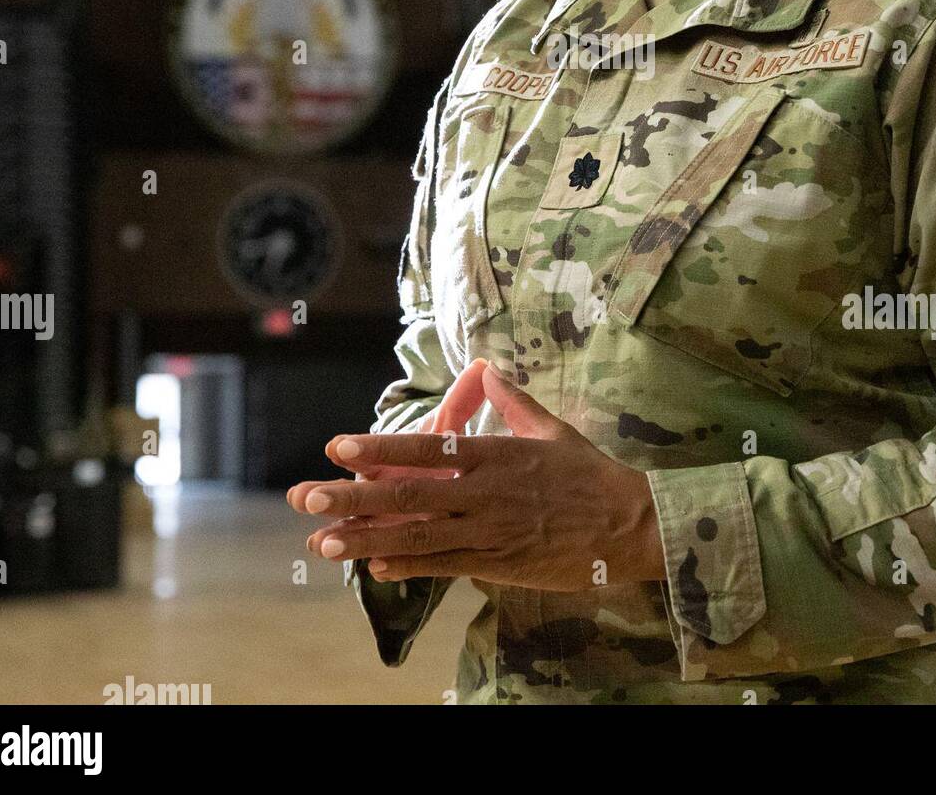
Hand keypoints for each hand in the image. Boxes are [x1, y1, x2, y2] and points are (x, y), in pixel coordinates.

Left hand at [291, 363, 666, 590]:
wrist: (627, 524)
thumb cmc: (588, 473)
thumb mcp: (551, 428)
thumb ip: (513, 399)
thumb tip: (486, 367)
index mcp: (495, 454)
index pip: (427, 448)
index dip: (380, 448)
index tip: (339, 447)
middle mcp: (485, 492)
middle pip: (409, 494)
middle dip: (353, 497)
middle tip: (308, 499)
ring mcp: (489, 531)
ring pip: (417, 536)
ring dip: (366, 540)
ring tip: (323, 544)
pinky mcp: (499, 564)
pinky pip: (446, 566)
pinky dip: (410, 567)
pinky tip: (376, 569)